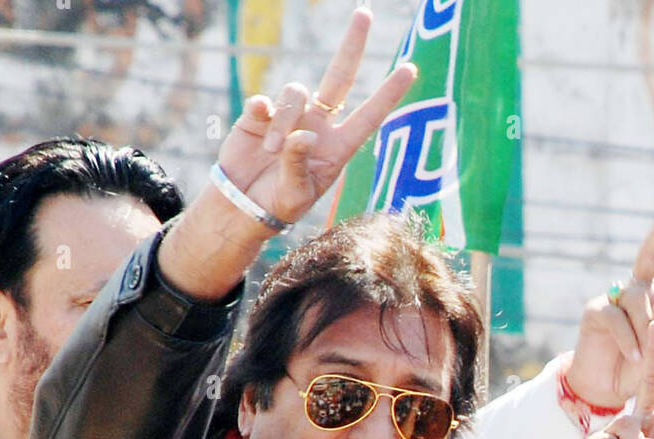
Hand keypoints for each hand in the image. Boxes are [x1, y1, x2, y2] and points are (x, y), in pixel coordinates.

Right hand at [216, 6, 415, 228]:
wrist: (243, 203)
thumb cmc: (277, 205)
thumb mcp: (294, 195)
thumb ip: (299, 165)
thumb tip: (303, 134)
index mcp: (336, 148)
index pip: (368, 117)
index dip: (388, 94)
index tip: (410, 69)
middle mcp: (318, 125)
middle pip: (339, 76)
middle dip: (352, 45)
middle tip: (365, 12)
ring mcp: (291, 115)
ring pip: (295, 92)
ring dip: (283, 122)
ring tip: (270, 151)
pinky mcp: (262, 112)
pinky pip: (265, 100)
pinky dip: (261, 114)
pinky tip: (258, 133)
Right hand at [564, 204, 653, 410]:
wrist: (607, 392)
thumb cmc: (639, 373)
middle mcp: (638, 294)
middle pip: (649, 257)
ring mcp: (615, 300)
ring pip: (638, 298)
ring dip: (647, 327)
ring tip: (647, 355)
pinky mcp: (596, 312)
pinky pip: (617, 318)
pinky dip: (629, 340)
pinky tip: (635, 356)